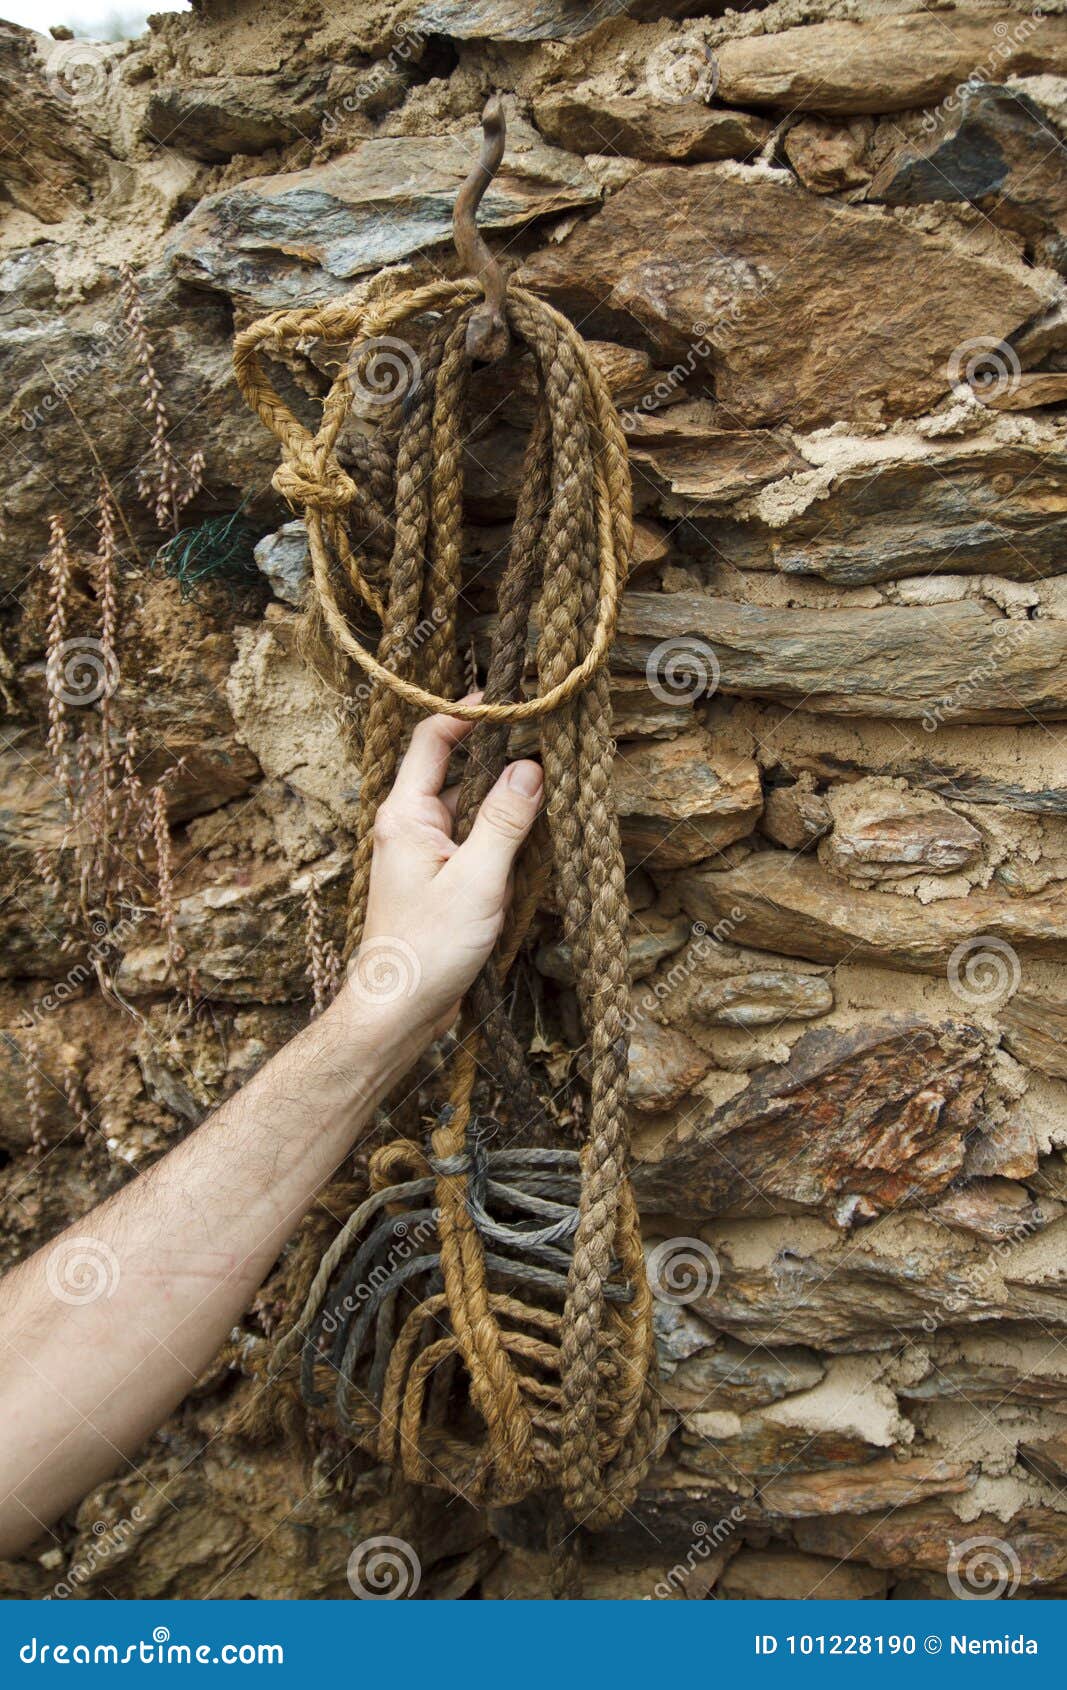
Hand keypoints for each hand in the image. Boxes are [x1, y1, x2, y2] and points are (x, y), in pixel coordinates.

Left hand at [342, 703, 543, 1057]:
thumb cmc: (427, 949)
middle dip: (500, 757)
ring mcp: (422, 851)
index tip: (511, 698)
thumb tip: (530, 767)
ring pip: (469, 807)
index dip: (468, 710)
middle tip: (548, 743)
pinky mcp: (436, 877)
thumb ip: (505, 821)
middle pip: (457, 769)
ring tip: (551, 791)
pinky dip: (500, 838)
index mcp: (405, 813)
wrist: (398, 1010)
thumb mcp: (476, 881)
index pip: (433, 737)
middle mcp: (408, 824)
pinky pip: (472, 840)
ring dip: (505, 803)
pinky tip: (531, 846)